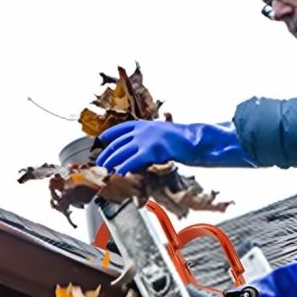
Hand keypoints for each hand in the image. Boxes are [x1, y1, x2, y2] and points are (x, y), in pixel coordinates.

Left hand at [96, 120, 254, 173]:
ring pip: (121, 152)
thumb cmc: (184, 139)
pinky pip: (132, 161)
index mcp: (145, 124)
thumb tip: (141, 149)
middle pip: (117, 142)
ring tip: (105, 169)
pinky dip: (123, 167)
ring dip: (111, 161)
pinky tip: (119, 172)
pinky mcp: (151, 151)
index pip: (120, 128)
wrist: (196, 139)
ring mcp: (146, 139)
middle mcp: (142, 129)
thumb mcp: (163, 133)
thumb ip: (150, 138)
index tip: (101, 140)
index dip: (109, 135)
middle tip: (100, 161)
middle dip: (106, 152)